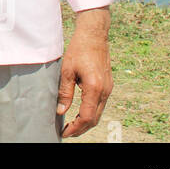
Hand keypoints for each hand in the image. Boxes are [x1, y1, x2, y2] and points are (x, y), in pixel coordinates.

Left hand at [57, 7, 112, 137]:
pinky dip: (91, 113)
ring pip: (99, 113)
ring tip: (72, 125)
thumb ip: (64, 92)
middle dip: (81, 129)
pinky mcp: (107, 85)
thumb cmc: (79, 50)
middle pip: (95, 119)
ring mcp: (108, 88)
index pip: (87, 117)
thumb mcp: (67, 70)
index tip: (65, 132)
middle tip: (67, 133)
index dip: (76, 128)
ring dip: (86, 122)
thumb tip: (61, 111)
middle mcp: (105, 91)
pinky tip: (80, 113)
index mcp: (94, 88)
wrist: (94, 35)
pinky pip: (100, 104)